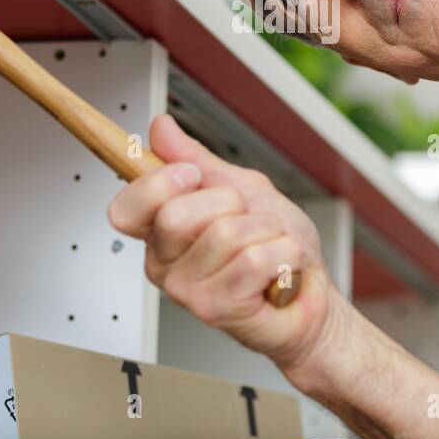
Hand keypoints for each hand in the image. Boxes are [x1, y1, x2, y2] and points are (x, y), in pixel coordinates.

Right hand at [108, 114, 341, 374]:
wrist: (313, 292)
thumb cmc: (277, 247)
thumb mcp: (240, 189)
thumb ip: (199, 161)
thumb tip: (162, 129)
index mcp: (161, 233)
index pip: (125, 207)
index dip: (159, 183)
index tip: (192, 175)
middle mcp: (166, 264)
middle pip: (176, 215)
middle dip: (231, 204)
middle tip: (248, 222)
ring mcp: (188, 291)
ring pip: (224, 234)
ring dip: (266, 231)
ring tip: (269, 248)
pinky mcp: (217, 310)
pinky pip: (253, 260)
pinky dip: (282, 253)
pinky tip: (279, 269)